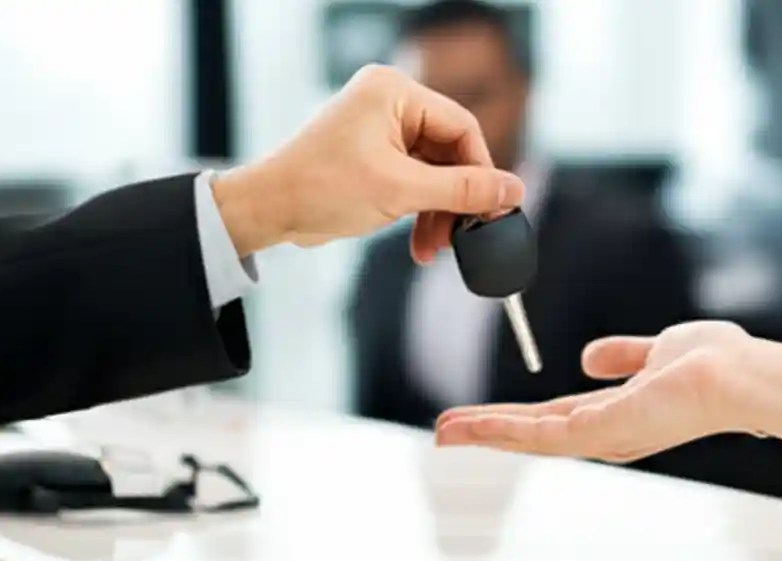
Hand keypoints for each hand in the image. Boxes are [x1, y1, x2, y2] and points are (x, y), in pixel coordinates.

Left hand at [213, 65, 525, 261]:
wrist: (268, 211)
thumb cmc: (320, 188)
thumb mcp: (401, 191)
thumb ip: (462, 190)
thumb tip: (512, 190)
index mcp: (394, 92)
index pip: (462, 127)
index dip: (481, 171)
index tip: (492, 209)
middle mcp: (388, 103)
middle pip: (449, 152)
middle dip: (454, 200)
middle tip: (461, 237)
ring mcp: (379, 130)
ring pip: (433, 172)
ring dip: (437, 213)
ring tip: (433, 248)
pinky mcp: (372, 156)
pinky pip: (413, 181)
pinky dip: (419, 212)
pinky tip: (419, 242)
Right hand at [435, 321, 761, 461]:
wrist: (741, 374)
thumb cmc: (716, 362)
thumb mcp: (658, 350)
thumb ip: (624, 355)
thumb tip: (589, 357)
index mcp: (614, 414)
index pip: (550, 418)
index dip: (511, 417)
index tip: (476, 416)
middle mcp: (605, 433)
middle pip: (531, 434)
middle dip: (485, 431)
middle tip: (442, 431)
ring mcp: (603, 436)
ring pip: (529, 438)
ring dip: (483, 433)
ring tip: (443, 431)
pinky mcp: (603, 432)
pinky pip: (543, 434)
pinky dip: (504, 431)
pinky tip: (475, 426)